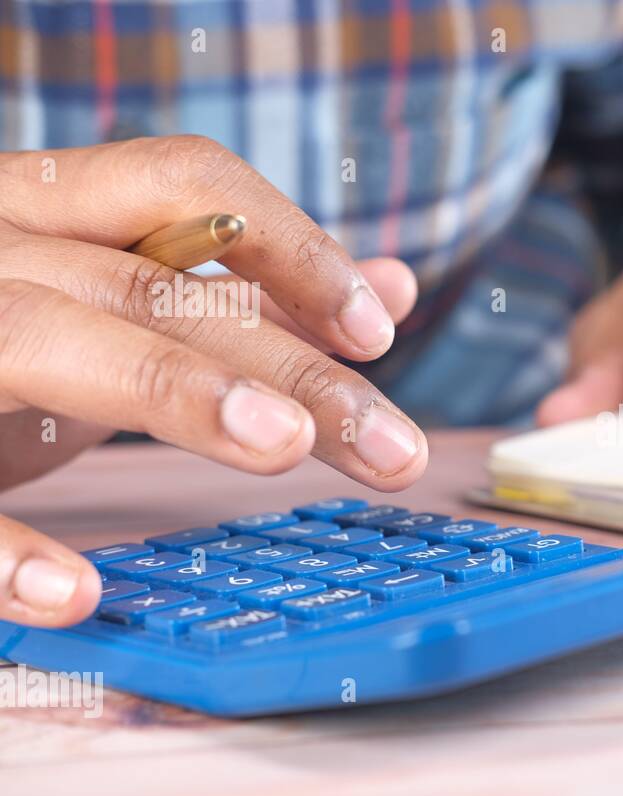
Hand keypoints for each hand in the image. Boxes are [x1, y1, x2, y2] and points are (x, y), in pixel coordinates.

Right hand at [0, 136, 426, 626]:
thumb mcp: (118, 305)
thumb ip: (247, 296)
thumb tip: (391, 288)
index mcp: (52, 209)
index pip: (188, 186)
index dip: (292, 246)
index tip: (378, 333)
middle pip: (156, 287)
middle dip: (290, 366)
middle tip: (394, 449)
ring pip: (48, 337)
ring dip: (173, 390)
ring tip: (283, 448)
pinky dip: (0, 546)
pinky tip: (75, 594)